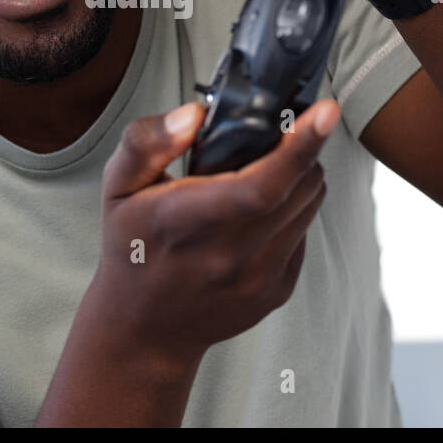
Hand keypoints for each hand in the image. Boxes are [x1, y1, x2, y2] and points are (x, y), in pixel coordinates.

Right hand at [93, 97, 338, 367]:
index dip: (299, 147)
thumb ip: (146, 142)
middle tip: (280, 132)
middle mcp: (227, 256)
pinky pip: (304, 231)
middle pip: (297, 188)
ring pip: (309, 205)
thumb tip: (196, 113)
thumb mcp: (117, 187)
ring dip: (302, 176)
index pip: (259, 187)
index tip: (325, 112)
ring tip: (268, 169)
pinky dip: (293, 209)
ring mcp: (257, 279)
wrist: (143, 329)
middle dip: (301, 149)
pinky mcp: (276, 292)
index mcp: (184, 223)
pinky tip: (260, 212)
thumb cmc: (130, 246)